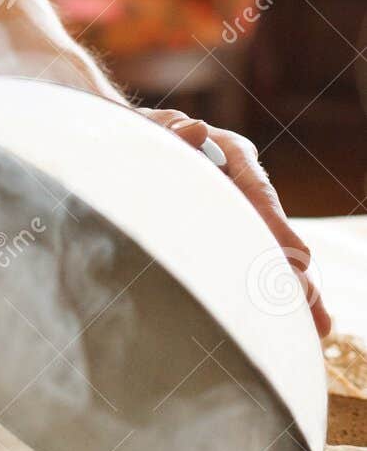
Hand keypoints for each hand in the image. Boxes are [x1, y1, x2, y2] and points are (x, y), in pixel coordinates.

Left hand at [139, 110, 331, 338]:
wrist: (134, 141)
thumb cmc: (147, 135)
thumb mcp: (153, 128)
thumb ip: (170, 131)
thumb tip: (194, 132)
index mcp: (231, 153)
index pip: (257, 191)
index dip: (276, 225)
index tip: (299, 258)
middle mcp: (243, 183)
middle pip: (271, 229)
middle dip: (293, 271)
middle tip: (315, 310)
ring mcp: (237, 207)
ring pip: (265, 248)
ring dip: (287, 286)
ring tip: (314, 323)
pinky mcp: (225, 228)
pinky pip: (248, 256)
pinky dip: (264, 284)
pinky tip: (283, 316)